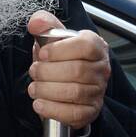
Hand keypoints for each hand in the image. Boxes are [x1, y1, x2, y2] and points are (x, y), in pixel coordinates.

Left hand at [27, 10, 110, 130]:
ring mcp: (98, 91)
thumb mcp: (53, 36)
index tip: (42, 54)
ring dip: (48, 91)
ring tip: (34, 88)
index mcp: (96, 46)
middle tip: (34, 71)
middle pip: (77, 71)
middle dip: (48, 72)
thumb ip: (44, 24)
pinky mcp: (91, 110)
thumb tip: (36, 23)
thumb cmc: (61, 56)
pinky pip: (74, 113)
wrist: (66, 80)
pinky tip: (40, 104)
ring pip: (75, 92)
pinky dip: (53, 109)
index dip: (60, 50)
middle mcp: (101, 68)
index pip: (85, 46)